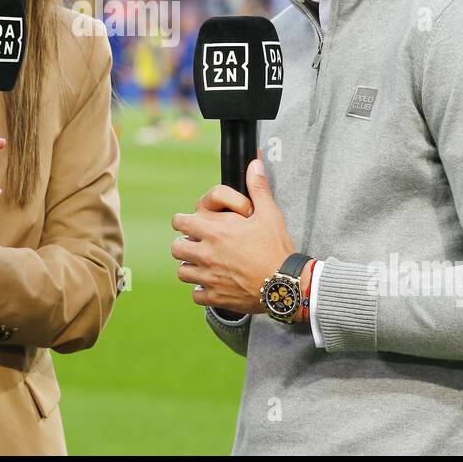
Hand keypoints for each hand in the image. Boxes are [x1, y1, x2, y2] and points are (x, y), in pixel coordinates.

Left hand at [171, 155, 294, 315]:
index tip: (192, 224)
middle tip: (198, 244)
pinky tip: (214, 285)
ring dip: (191, 267)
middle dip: (185, 245)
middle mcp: (207, 255)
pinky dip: (202, 291)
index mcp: (215, 232)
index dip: (184, 221)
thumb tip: (255, 163)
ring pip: (183, 272)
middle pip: (176, 248)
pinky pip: (196, 295)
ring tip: (205, 265)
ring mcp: (209, 278)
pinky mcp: (216, 297)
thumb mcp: (269, 214)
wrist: (286, 284)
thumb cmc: (277, 248)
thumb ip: (258, 188)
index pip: (180, 222)